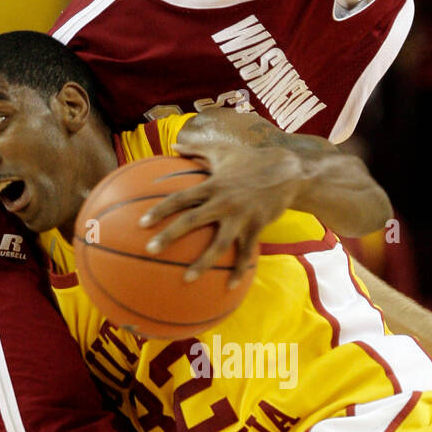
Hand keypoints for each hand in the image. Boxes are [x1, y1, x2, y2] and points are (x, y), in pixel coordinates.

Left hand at [139, 129, 301, 284]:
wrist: (290, 170)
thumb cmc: (252, 160)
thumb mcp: (223, 151)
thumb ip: (196, 150)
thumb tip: (173, 144)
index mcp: (212, 185)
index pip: (180, 198)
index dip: (160, 210)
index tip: (142, 223)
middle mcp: (224, 201)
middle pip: (191, 221)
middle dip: (169, 236)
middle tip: (150, 250)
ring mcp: (241, 216)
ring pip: (218, 243)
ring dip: (202, 263)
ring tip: (186, 279)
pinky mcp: (257, 226)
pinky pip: (246, 253)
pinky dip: (238, 270)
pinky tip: (229, 286)